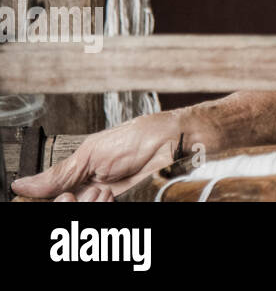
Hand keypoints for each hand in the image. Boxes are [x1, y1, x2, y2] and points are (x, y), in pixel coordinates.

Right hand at [10, 109, 196, 201]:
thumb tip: (23, 184)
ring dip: (91, 204)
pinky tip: (112, 196)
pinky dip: (105, 207)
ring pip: (85, 213)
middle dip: (71, 203)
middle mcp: (92, 192)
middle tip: (81, 192)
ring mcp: (110, 201)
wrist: (173, 141)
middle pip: (67, 207)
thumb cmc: (138, 137)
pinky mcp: (128, 204)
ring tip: (105, 190)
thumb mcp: (91, 153)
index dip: (52, 200)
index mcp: (80, 178)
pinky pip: (106, 215)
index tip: (59, 196)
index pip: (53, 198)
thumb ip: (59, 173)